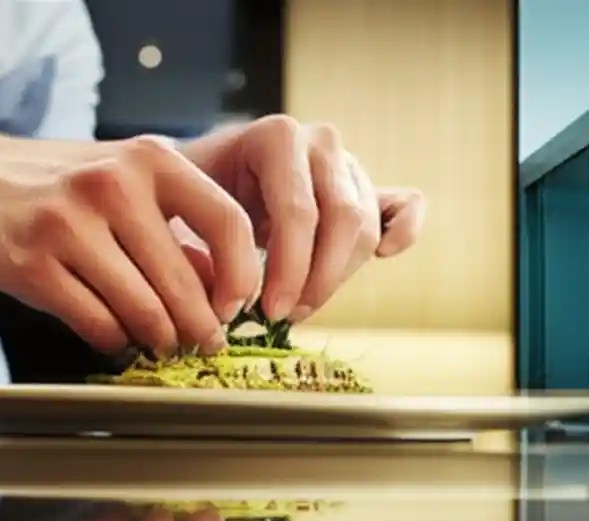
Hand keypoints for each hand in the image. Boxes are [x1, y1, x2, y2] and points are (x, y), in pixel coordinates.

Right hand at [0, 130, 259, 355]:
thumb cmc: (65, 186)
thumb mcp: (131, 185)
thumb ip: (181, 229)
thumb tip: (225, 290)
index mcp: (152, 159)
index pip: (227, 222)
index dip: (241, 276)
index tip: (236, 306)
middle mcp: (113, 185)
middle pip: (183, 283)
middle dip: (200, 327)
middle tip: (202, 343)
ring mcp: (69, 225)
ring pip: (143, 311)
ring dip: (160, 340)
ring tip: (162, 344)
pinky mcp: (33, 264)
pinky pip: (98, 325)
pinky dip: (116, 341)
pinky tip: (117, 336)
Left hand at [181, 116, 426, 322]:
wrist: (202, 176)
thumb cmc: (189, 198)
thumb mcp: (182, 210)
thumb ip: (198, 240)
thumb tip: (217, 292)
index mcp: (275, 137)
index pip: (299, 210)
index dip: (289, 268)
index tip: (269, 312)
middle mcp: (318, 141)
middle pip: (343, 221)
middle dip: (316, 279)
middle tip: (285, 317)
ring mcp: (347, 162)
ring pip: (366, 227)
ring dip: (339, 276)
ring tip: (303, 305)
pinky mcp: (367, 185)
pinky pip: (406, 205)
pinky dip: (405, 229)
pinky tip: (386, 255)